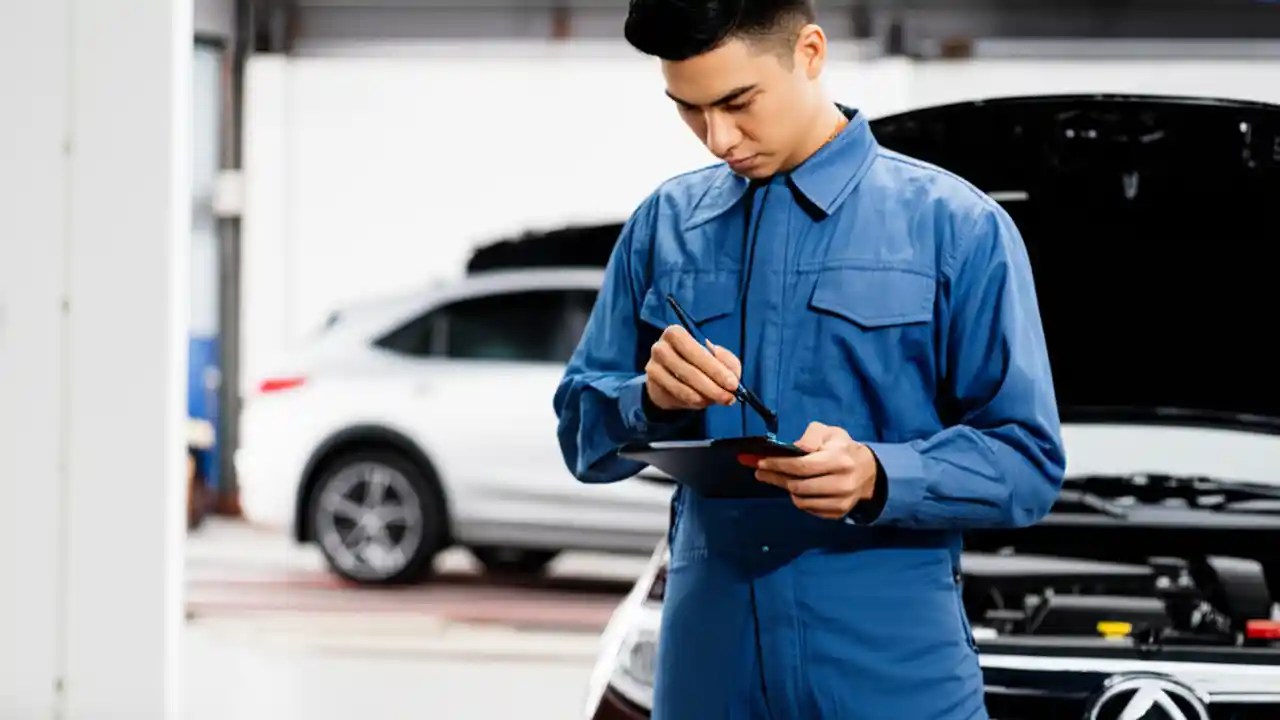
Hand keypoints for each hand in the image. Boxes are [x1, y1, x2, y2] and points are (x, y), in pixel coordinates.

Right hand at [645, 325, 741, 410]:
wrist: (672, 377)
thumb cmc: (697, 362)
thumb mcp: (717, 357)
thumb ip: (727, 363)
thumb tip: (732, 376)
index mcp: (675, 333)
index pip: (695, 350)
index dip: (715, 368)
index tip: (733, 384)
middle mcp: (660, 348)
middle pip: (687, 369)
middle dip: (711, 385)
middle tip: (729, 397)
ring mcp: (653, 367)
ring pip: (681, 385)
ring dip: (703, 395)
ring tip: (718, 399)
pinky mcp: (652, 385)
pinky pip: (675, 395)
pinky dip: (692, 400)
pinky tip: (703, 401)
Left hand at [751, 422, 878, 519]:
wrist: (867, 471)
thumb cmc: (841, 448)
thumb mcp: (829, 432)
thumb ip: (811, 435)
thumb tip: (794, 448)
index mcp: (840, 460)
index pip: (802, 466)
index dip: (778, 465)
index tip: (760, 462)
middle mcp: (843, 483)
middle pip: (798, 485)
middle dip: (775, 477)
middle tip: (760, 471)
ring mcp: (841, 501)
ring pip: (801, 500)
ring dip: (787, 488)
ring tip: (781, 478)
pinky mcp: (838, 513)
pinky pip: (808, 509)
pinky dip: (799, 499)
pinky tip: (798, 488)